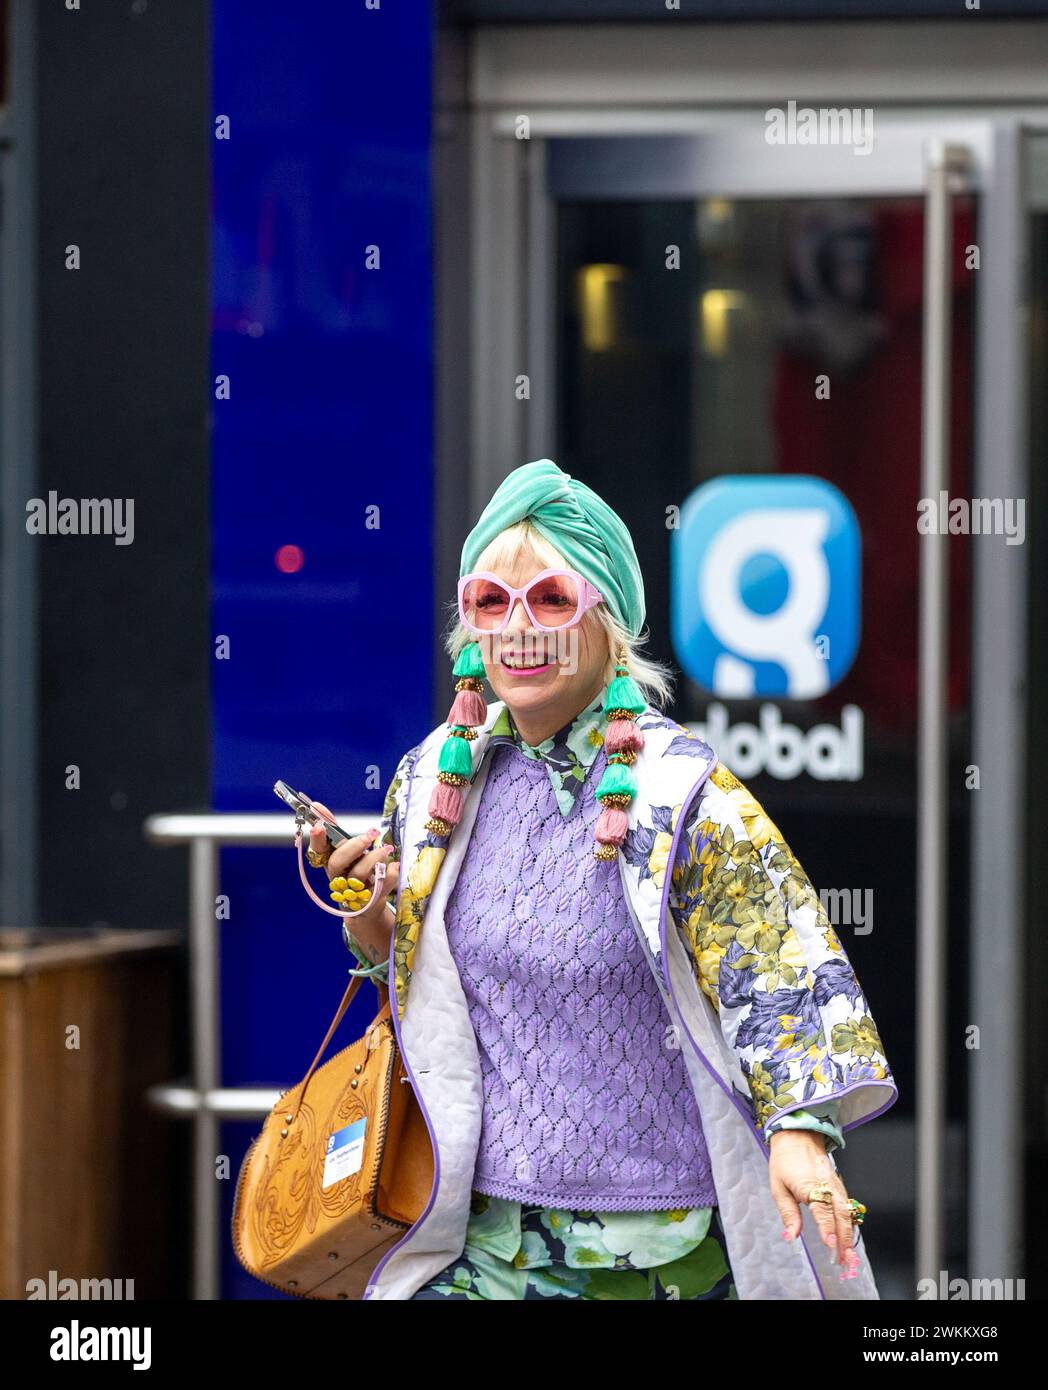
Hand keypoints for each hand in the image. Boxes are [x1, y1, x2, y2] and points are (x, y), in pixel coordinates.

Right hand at [309, 802, 396, 965]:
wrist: (365, 911)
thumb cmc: (353, 874)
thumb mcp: (345, 853)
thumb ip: (335, 831)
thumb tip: (317, 806)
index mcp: (330, 864)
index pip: (317, 851)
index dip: (316, 839)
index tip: (319, 826)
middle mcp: (338, 879)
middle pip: (337, 863)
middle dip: (354, 846)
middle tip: (371, 835)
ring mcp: (353, 892)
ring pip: (359, 873)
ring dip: (376, 857)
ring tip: (387, 849)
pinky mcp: (370, 902)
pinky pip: (382, 884)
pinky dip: (391, 872)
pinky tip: (394, 865)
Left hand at [768, 1129, 860, 1278]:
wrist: (798, 1137)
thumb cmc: (785, 1162)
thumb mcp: (778, 1187)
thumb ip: (788, 1213)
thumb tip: (791, 1236)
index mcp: (810, 1186)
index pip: (822, 1210)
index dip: (827, 1228)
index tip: (830, 1244)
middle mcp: (828, 1186)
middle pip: (840, 1216)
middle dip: (843, 1240)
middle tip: (842, 1261)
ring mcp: (836, 1186)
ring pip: (848, 1213)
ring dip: (849, 1235)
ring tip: (847, 1256)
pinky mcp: (840, 1187)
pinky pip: (848, 1208)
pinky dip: (850, 1225)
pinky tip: (848, 1238)